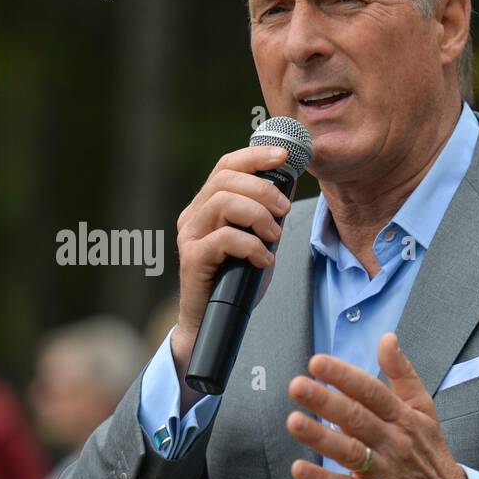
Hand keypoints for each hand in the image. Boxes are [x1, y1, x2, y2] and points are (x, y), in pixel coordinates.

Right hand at [172, 144, 292, 401]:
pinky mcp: (192, 258)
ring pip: (223, 202)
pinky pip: (224, 238)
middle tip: (284, 211)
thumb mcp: (256, 239)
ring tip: (274, 236)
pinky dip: (251, 245)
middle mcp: (193, 215)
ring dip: (258, 215)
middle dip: (263, 190)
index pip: (226, 166)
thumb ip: (265, 213)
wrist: (212, 322)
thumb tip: (289, 184)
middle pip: (225, 179)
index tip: (284, 157)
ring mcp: (190, 236)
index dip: (255, 155)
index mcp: (207, 205)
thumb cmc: (235, 280)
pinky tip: (263, 260)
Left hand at [285, 333, 470, 478]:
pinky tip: (299, 469)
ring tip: (294, 421)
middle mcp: (393, 442)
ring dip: (321, 438)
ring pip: (350, 452)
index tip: (316, 362)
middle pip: (357, 418)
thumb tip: (386, 338)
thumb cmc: (429, 451)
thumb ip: (402, 373)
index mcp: (403, 417)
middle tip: (296, 385)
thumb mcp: (424, 409)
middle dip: (326, 401)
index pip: (371, 391)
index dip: (344, 376)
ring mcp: (384, 472)